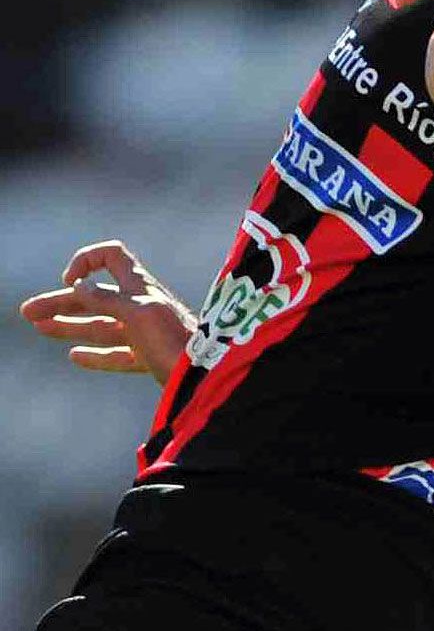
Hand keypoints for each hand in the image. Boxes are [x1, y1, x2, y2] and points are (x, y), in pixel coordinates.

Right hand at [19, 242, 193, 383]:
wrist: (209, 374)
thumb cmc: (176, 340)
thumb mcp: (140, 313)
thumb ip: (109, 299)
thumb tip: (79, 286)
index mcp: (141, 286)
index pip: (112, 256)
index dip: (87, 261)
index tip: (71, 281)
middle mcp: (143, 305)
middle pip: (96, 297)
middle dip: (61, 302)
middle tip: (27, 312)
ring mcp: (147, 332)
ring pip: (102, 325)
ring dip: (70, 325)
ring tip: (39, 327)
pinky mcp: (151, 357)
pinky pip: (118, 354)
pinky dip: (96, 354)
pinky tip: (76, 355)